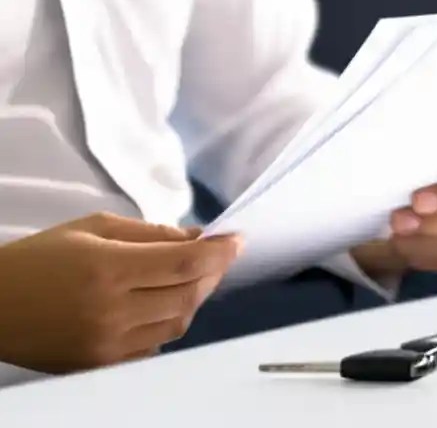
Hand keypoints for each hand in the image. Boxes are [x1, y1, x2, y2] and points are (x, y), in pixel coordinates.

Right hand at [0, 213, 240, 372]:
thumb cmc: (39, 259)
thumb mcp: (92, 229)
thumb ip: (150, 233)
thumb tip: (199, 238)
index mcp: (107, 269)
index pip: (185, 263)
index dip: (220, 252)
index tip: (237, 239)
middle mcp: (112, 311)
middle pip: (189, 295)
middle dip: (211, 272)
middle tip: (218, 255)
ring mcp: (108, 345)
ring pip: (179, 324)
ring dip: (194, 298)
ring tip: (192, 277)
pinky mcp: (102, 365)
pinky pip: (156, 346)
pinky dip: (169, 323)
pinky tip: (162, 304)